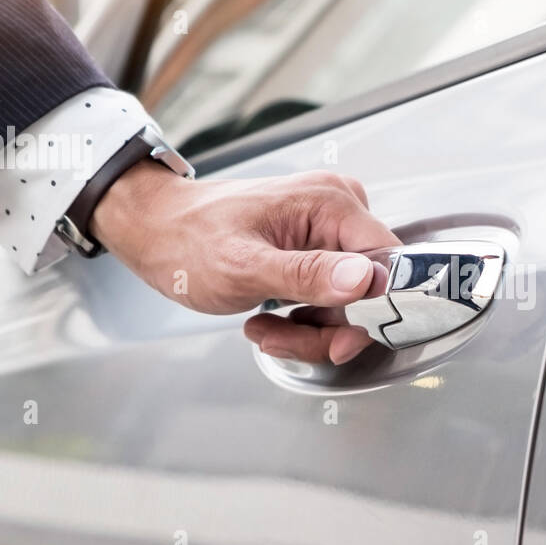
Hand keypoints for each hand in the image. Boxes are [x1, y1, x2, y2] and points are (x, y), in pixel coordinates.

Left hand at [92, 161, 399, 364]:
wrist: (155, 231)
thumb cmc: (187, 241)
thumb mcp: (245, 267)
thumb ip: (308, 275)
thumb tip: (366, 280)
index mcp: (331, 203)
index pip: (390, 264)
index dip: (372, 311)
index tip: (337, 341)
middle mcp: (339, 211)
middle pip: (370, 291)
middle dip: (328, 328)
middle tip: (281, 338)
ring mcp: (329, 232)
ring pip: (350, 304)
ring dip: (310, 330)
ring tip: (265, 329)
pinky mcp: (317, 250)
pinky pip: (330, 299)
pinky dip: (302, 320)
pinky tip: (268, 319)